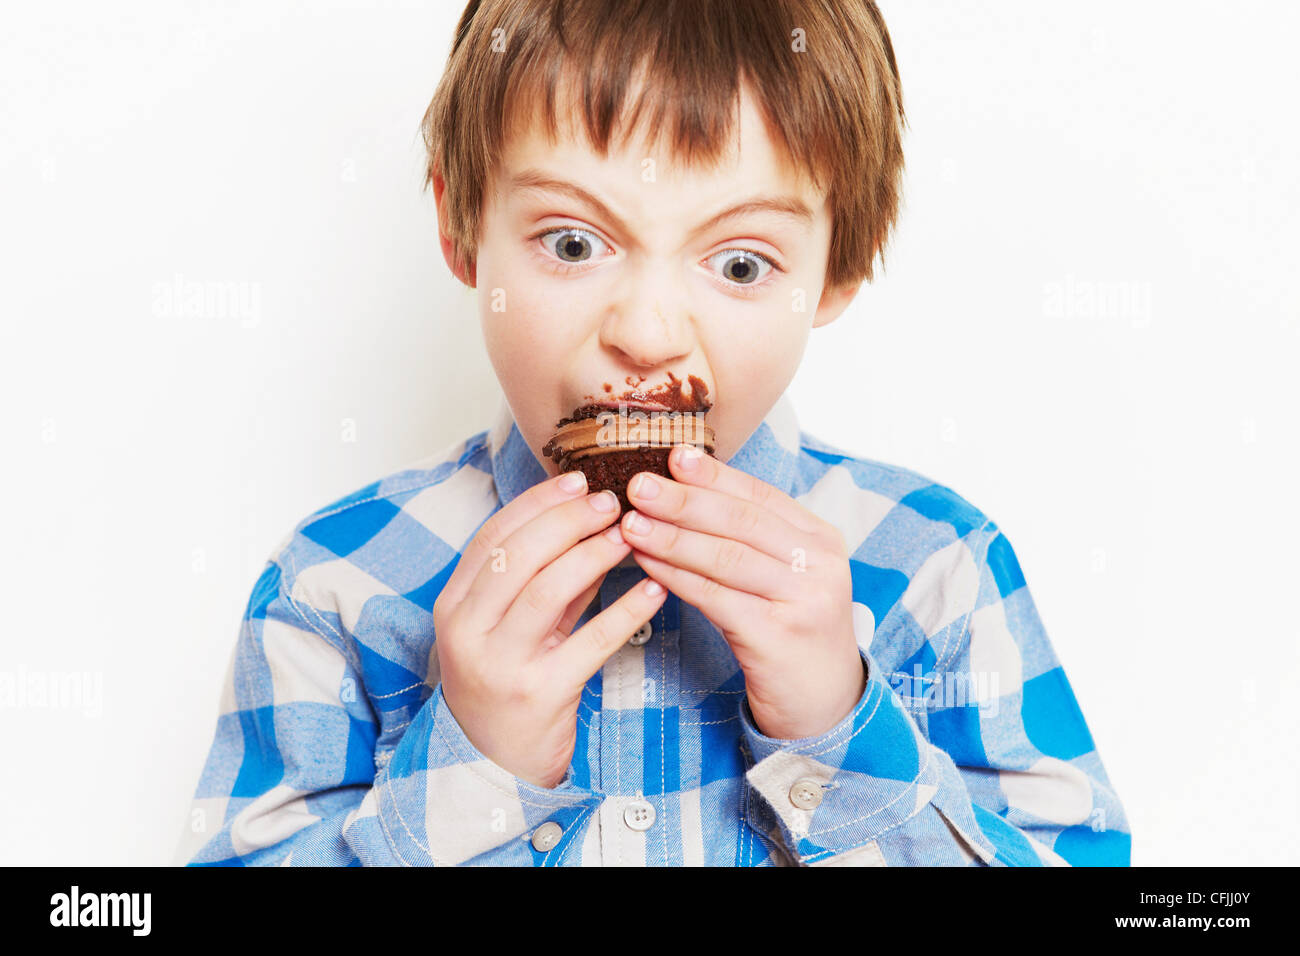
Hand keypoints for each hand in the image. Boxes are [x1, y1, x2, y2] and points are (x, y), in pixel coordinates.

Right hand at [434, 470, 667, 788]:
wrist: (494, 762)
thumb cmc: (508, 679)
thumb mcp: (513, 624)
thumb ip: (542, 576)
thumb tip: (589, 518)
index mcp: (454, 605)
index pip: (493, 536)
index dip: (537, 503)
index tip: (577, 480)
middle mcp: (468, 631)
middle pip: (518, 555)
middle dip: (568, 520)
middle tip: (611, 501)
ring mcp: (500, 664)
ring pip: (547, 590)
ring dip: (594, 554)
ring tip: (630, 534)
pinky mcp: (540, 694)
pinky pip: (589, 641)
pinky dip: (626, 610)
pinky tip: (655, 589)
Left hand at [621, 444, 866, 740]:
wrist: (825, 702)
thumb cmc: (792, 630)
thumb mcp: (786, 575)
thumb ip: (750, 537)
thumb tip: (685, 490)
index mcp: (820, 538)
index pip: (760, 495)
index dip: (715, 475)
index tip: (673, 456)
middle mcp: (819, 563)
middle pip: (741, 521)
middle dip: (684, 500)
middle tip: (639, 485)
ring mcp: (803, 599)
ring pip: (725, 557)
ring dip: (671, 537)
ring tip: (631, 523)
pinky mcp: (777, 636)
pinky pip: (715, 598)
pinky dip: (676, 577)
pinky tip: (647, 564)